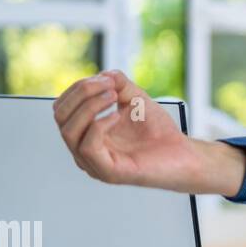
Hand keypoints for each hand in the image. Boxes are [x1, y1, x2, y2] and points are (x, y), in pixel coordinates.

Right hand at [52, 69, 243, 194]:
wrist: (184, 154)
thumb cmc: (160, 133)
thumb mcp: (137, 100)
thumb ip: (120, 85)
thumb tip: (104, 74)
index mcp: (86, 132)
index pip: (63, 107)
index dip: (79, 88)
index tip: (106, 78)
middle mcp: (84, 149)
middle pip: (60, 117)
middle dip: (82, 94)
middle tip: (109, 85)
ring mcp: (94, 163)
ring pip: (69, 132)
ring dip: (89, 107)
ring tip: (113, 96)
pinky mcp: (108, 172)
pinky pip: (88, 147)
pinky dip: (99, 126)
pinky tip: (117, 116)